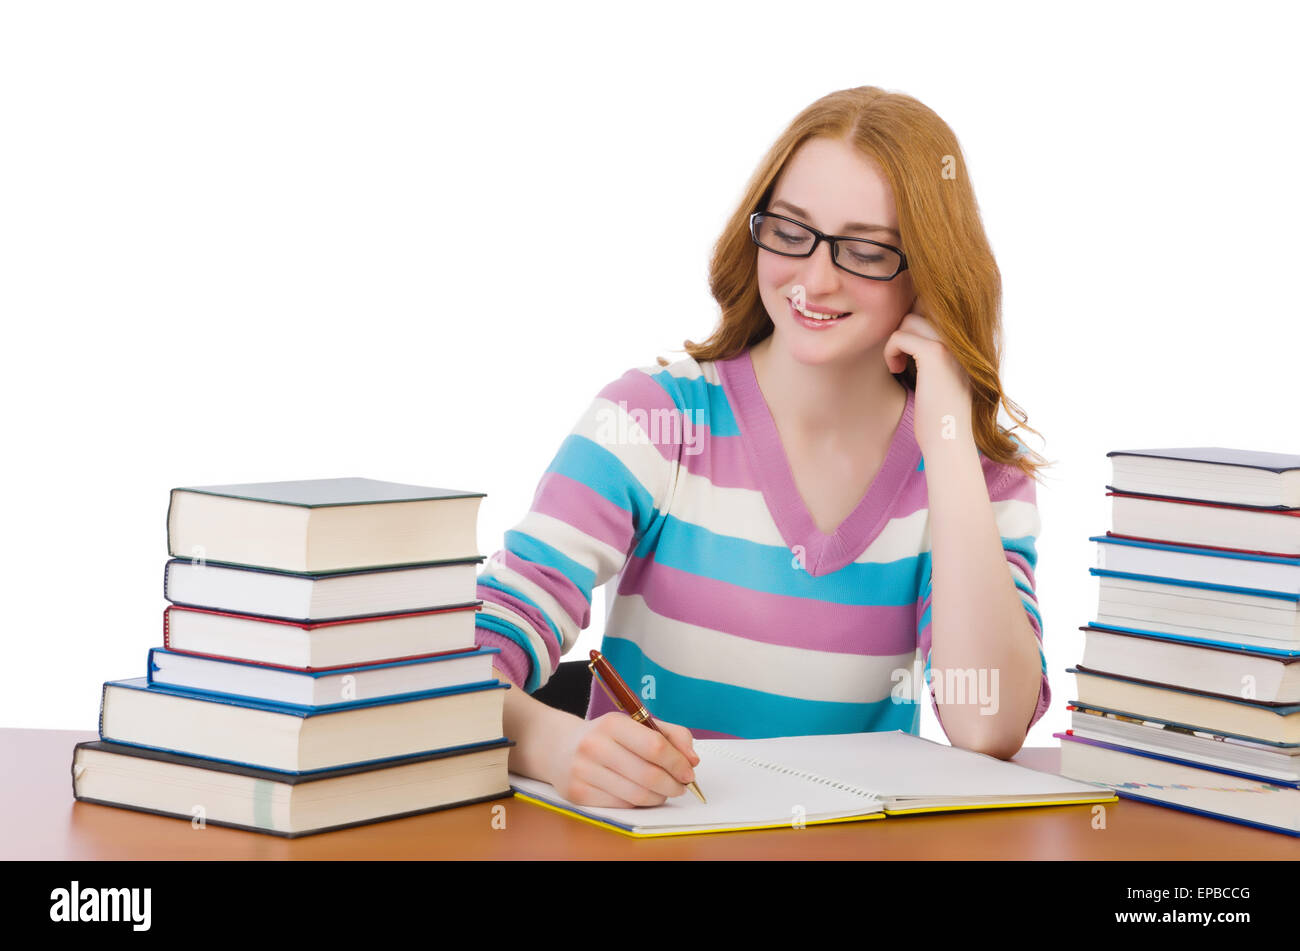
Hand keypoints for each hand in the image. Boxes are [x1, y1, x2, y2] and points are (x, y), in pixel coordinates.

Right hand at [545, 712, 699, 807]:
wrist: (558, 747)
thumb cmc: (606, 736)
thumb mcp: (635, 723)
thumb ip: (670, 734)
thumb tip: (692, 759)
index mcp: (612, 723)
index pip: (655, 746)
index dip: (678, 762)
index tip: (689, 770)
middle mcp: (594, 746)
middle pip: (648, 774)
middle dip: (673, 784)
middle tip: (682, 786)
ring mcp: (583, 772)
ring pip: (636, 795)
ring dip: (659, 797)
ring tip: (665, 791)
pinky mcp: (577, 794)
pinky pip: (621, 806)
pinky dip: (639, 804)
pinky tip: (642, 795)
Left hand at [883, 298, 974, 457]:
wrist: (950, 439)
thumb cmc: (941, 412)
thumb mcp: (944, 372)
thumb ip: (936, 346)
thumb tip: (911, 318)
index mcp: (968, 340)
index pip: (938, 305)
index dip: (915, 319)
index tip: (907, 347)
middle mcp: (963, 337)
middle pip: (922, 307)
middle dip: (904, 330)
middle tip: (901, 356)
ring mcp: (951, 343)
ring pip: (909, 319)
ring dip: (896, 341)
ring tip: (899, 364)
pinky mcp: (935, 353)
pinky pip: (899, 336)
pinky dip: (891, 352)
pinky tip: (897, 370)